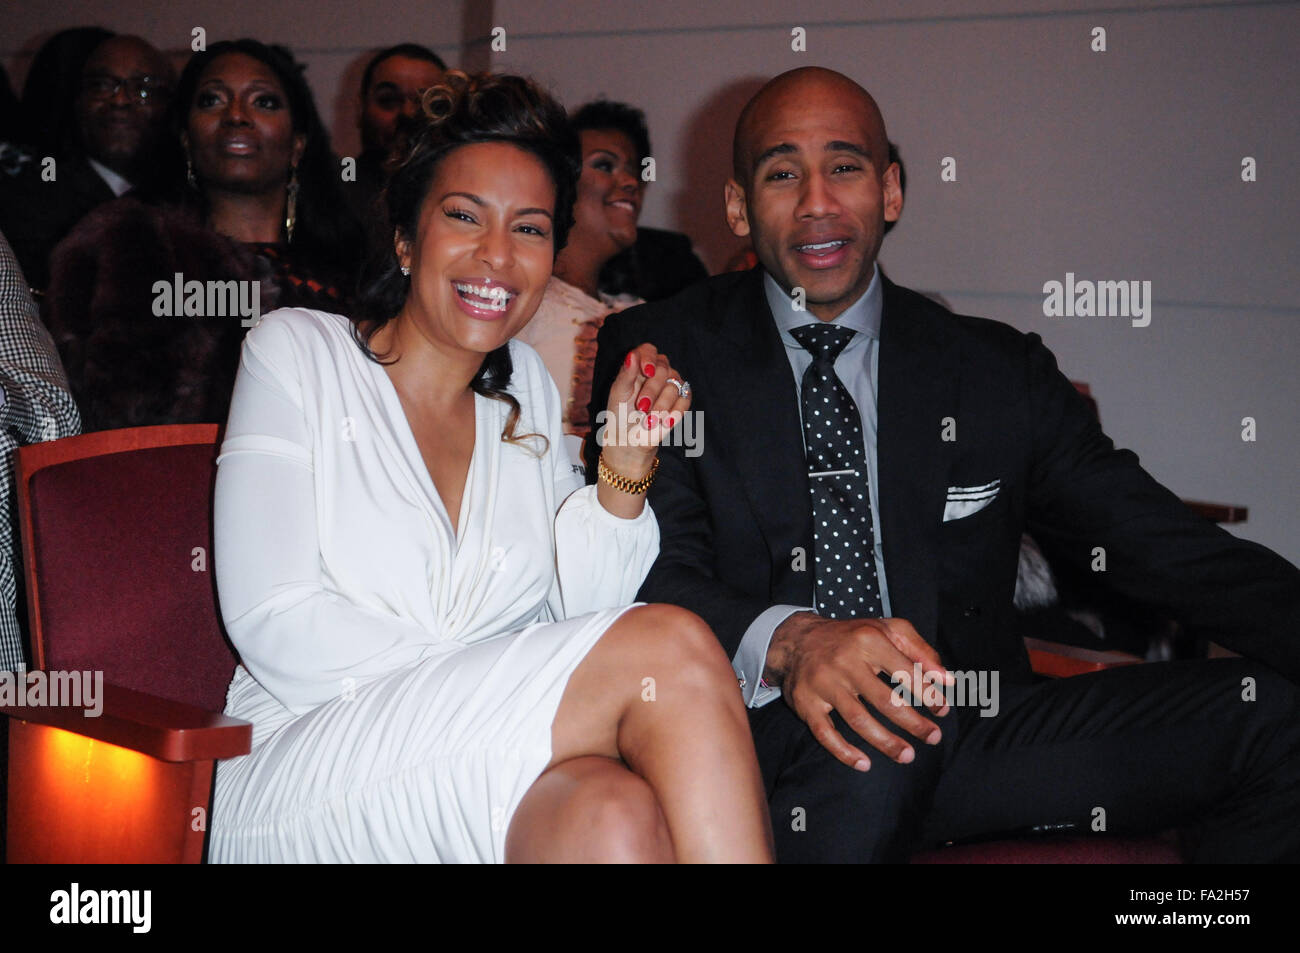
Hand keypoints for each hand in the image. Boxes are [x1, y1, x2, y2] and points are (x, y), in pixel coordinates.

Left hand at [598, 343, 690, 478]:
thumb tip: (632, 355)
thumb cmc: (620, 414)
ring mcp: (671, 385)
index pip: (648, 350)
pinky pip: (685, 399)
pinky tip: (663, 422)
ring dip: (660, 406)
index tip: (646, 371)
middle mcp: (657, 372)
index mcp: (640, 365)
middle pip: (662, 368)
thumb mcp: (618, 393)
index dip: (649, 358)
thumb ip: (626, 374)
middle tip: (641, 407)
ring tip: (648, 421)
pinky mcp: (682, 400)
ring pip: (673, 386)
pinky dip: (674, 412)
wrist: (629, 439)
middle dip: (652, 390)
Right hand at [765, 611, 953, 770]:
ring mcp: (823, 683)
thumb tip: (947, 681)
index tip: (942, 711)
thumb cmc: (850, 637)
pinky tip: (864, 763)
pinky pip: (825, 733)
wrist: (797, 639)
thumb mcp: (887, 629)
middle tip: (933, 737)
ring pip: (858, 719)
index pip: (906, 673)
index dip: (929, 694)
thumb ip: (921, 650)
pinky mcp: (806, 702)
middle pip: (884, 700)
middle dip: (913, 723)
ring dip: (885, 742)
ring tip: (907, 755)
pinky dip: (844, 751)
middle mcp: (844, 661)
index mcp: (868, 640)